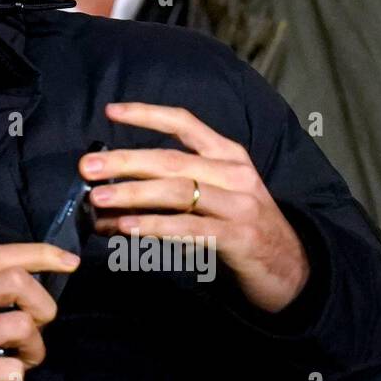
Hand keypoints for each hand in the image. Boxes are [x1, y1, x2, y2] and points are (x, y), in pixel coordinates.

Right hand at [0, 243, 78, 380]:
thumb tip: (28, 297)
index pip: (1, 256)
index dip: (41, 253)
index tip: (69, 261)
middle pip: (16, 281)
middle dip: (44, 305)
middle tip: (39, 328)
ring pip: (21, 325)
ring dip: (36, 348)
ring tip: (24, 360)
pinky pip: (10, 369)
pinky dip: (18, 378)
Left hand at [84, 102, 308, 312]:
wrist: (292, 269)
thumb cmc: (240, 227)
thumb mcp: (212, 196)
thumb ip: (168, 189)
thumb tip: (108, 191)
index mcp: (227, 154)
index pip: (185, 123)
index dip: (147, 114)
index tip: (110, 112)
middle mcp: (234, 173)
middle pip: (171, 160)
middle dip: (125, 161)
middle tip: (87, 166)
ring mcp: (239, 205)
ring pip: (177, 191)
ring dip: (132, 194)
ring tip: (97, 199)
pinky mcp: (239, 238)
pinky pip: (189, 228)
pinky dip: (155, 226)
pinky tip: (127, 228)